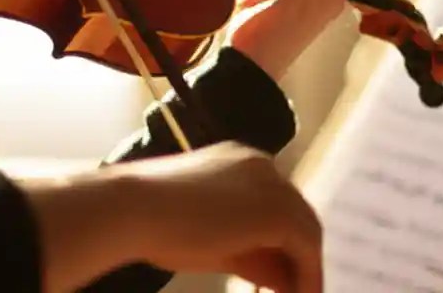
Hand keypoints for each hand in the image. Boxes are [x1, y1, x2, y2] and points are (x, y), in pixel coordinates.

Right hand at [18, 141, 321, 292]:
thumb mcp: (211, 241)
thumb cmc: (156, 223)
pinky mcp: (277, 209)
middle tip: (297, 290)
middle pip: (296, 213)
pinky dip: (308, 275)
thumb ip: (247, 253)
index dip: (282, 241)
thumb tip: (280, 279)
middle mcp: (261, 165)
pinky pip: (306, 247)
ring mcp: (271, 184)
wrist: (134, 209)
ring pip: (306, 229)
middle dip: (300, 254)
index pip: (275, 203)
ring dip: (307, 268)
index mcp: (239, 162)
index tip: (281, 276)